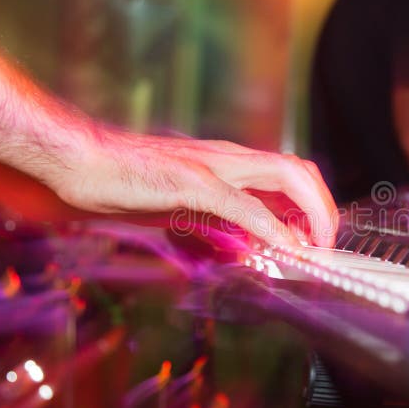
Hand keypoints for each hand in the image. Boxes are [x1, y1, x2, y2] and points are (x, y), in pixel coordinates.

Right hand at [51, 129, 338, 248]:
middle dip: (325, 207)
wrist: (79, 160)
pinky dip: (271, 227)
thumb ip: (214, 218)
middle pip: (299, 170)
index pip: (288, 172)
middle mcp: (227, 158)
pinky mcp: (191, 183)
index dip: (314, 202)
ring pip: (285, 176)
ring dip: (311, 213)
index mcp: (226, 162)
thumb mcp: (180, 203)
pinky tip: (285, 249)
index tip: (319, 236)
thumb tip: (240, 242)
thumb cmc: (123, 180)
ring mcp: (211, 166)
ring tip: (319, 247)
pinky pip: (243, 205)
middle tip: (329, 244)